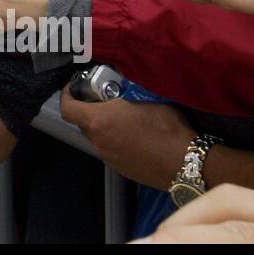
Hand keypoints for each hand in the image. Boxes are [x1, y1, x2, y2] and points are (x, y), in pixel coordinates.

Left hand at [58, 85, 194, 188]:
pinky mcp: (122, 170)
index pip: (67, 109)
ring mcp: (109, 158)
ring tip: (124, 118)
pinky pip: (112, 150)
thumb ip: (125, 93)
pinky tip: (135, 136)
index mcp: (99, 121)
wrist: (186, 163)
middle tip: (104, 99)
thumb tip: (122, 84)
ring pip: (98, 137)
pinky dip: (116, 141)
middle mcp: (99, 141)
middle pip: (83, 123)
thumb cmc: (167, 127)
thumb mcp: (145, 98)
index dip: (66, 95)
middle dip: (89, 110)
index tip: (74, 88)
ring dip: (105, 127)